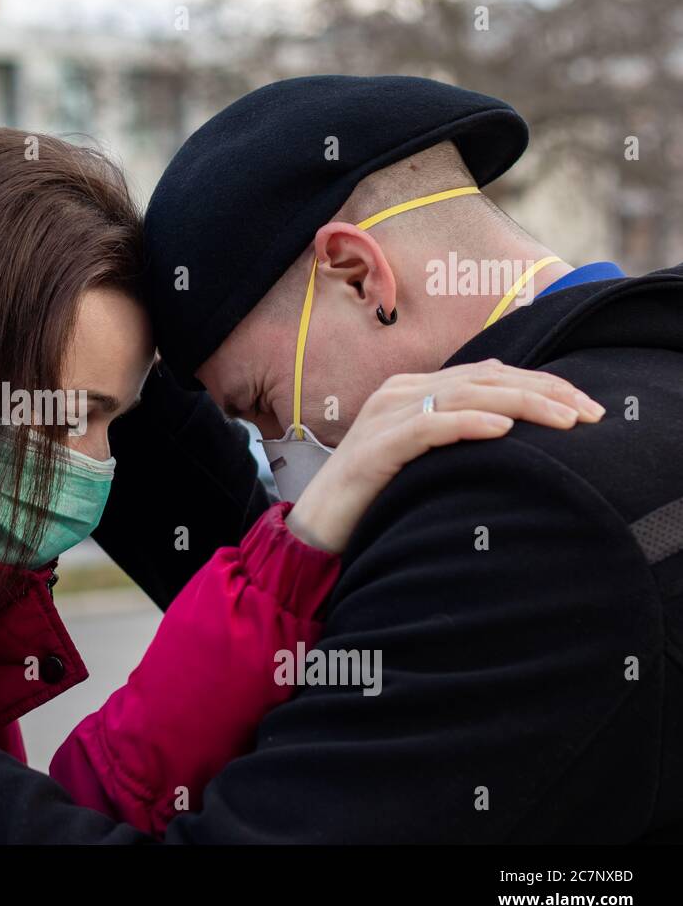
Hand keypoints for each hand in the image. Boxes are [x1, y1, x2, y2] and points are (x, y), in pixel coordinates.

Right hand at [286, 359, 603, 552]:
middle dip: (544, 391)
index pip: (488, 373)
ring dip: (520, 404)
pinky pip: (428, 426)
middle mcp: (398, 393)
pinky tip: (502, 429)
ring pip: (463, 395)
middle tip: (590, 412)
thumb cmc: (373, 501)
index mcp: (412, 391)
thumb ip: (458, 440)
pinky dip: (468, 423)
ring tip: (564, 420)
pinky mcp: (374, 447)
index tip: (587, 406)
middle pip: (484, 378)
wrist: (315, 531)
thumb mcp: (424, 463)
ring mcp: (384, 417)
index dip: (542, 384)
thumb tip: (517, 437)